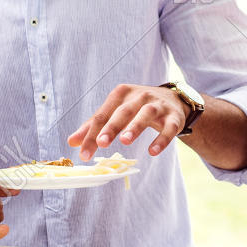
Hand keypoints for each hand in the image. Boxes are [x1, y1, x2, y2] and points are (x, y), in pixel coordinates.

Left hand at [67, 84, 187, 160]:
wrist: (173, 100)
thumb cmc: (137, 107)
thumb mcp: (116, 111)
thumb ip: (95, 126)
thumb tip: (72, 142)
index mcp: (121, 94)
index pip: (103, 115)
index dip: (91, 133)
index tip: (83, 152)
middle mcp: (139, 96)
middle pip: (123, 111)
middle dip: (111, 127)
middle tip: (101, 143)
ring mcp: (158, 105)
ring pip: (146, 114)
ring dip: (135, 127)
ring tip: (125, 141)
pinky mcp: (173, 117)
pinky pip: (169, 128)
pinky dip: (162, 139)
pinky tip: (152, 151)